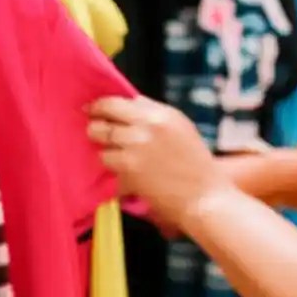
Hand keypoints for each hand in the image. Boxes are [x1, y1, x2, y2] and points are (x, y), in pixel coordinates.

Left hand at [87, 96, 231, 230]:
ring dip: (100, 142)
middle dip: (95, 118)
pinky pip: (104, 157)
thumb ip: (155, 116)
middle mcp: (149, 124)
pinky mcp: (128, 165)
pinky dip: (107, 162)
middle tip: (92, 126)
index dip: (104, 104)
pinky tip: (117, 168)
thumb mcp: (181, 130)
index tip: (95, 109)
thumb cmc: (195, 166)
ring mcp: (137, 143)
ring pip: (101, 134)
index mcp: (163, 113)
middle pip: (107, 109)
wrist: (203, 197)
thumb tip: (130, 103)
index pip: (123, 99)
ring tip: (108, 150)